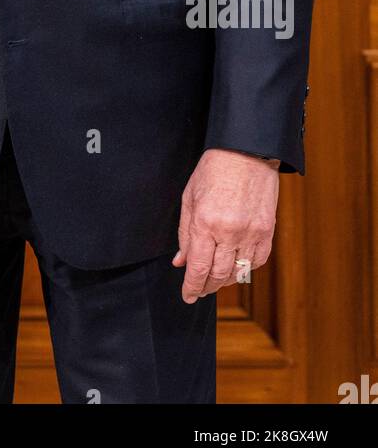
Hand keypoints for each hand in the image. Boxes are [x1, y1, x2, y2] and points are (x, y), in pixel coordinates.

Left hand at [173, 149, 278, 302]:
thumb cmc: (213, 170)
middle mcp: (229, 231)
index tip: (187, 296)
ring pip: (238, 272)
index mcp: (206, 222)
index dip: (192, 287)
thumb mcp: (190, 198)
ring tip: (214, 281)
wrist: (246, 152)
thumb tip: (180, 262)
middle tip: (199, 290)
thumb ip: (185, 233)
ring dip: (224, 281)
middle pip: (217, 275)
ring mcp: (251, 233)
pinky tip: (235, 266)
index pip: (198, 268)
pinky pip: (257, 262)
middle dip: (206, 287)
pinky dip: (245, 269)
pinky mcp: (267, 231)